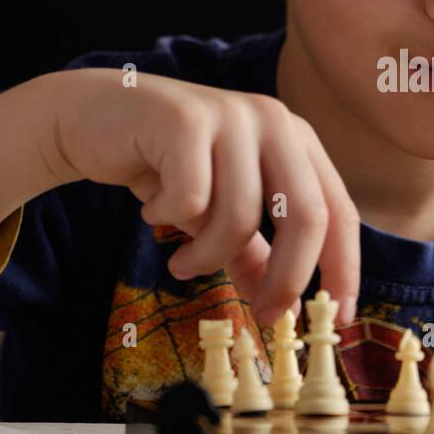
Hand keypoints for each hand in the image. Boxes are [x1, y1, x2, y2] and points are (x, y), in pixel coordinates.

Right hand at [52, 70, 359, 324]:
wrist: (88, 116)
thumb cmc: (162, 165)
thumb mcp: (218, 211)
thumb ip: (253, 251)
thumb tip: (280, 307)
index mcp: (295, 139)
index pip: (338, 210)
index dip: (344, 267)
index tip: (339, 318)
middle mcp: (274, 121)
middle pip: (305, 216)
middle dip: (286, 278)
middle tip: (262, 316)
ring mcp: (232, 116)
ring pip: (239, 217)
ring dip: (206, 257)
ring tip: (180, 261)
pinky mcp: (186, 120)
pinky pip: (190, 202)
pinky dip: (167, 219)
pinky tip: (151, 208)